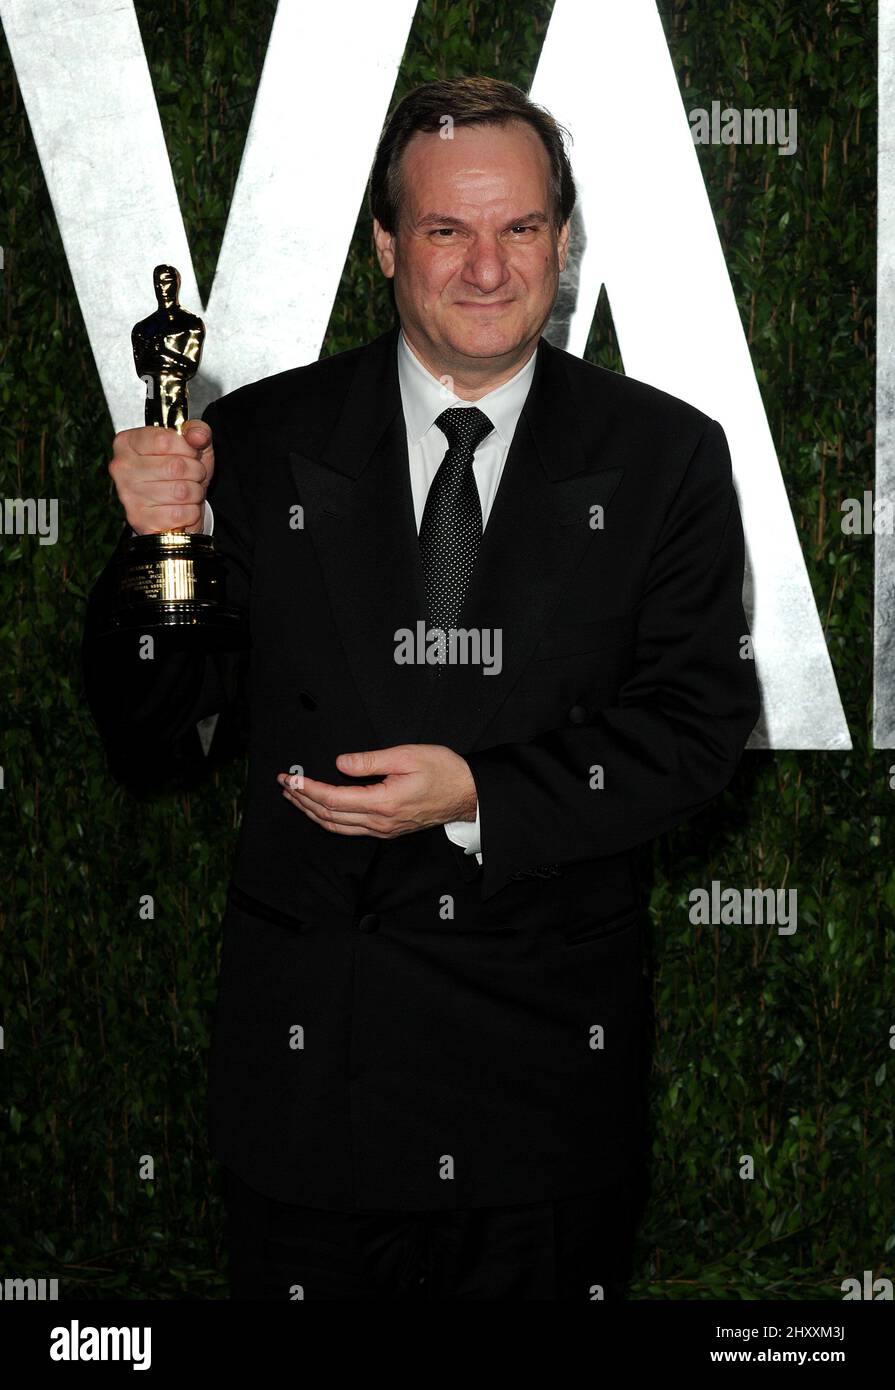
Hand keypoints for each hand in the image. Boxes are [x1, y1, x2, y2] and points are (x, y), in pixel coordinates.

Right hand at [108, 419, 213, 533]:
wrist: (177, 505)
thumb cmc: (181, 471)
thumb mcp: (192, 445)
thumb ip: (197, 431)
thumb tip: (198, 436)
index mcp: (127, 442)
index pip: (165, 440)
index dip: (188, 448)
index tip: (189, 453)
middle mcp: (122, 468)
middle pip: (176, 466)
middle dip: (195, 472)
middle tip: (192, 475)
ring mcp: (128, 496)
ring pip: (181, 491)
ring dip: (195, 493)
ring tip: (187, 492)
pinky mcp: (140, 521)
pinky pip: (181, 514)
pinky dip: (190, 512)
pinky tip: (181, 509)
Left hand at [276, 744, 476, 838]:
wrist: (468, 794)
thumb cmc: (444, 772)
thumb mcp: (407, 755)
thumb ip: (370, 761)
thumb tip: (341, 763)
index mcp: (384, 802)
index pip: (334, 798)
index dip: (308, 788)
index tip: (291, 777)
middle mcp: (381, 821)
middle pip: (330, 815)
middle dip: (302, 799)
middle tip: (284, 784)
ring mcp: (384, 829)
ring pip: (337, 826)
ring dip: (311, 812)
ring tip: (294, 797)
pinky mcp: (388, 830)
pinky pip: (350, 829)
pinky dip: (329, 818)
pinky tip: (320, 809)